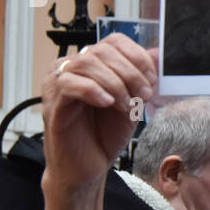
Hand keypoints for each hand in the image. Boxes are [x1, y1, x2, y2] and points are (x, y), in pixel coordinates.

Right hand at [41, 34, 157, 194]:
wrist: (88, 168)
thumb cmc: (105, 135)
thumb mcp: (131, 101)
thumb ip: (141, 77)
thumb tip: (157, 53)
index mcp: (90, 64)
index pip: (113, 41)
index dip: (137, 57)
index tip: (152, 80)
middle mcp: (70, 69)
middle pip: (102, 51)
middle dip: (130, 73)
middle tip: (144, 96)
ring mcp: (57, 85)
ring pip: (87, 63)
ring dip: (115, 83)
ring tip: (127, 105)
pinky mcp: (52, 104)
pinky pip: (69, 84)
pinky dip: (94, 90)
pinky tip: (108, 104)